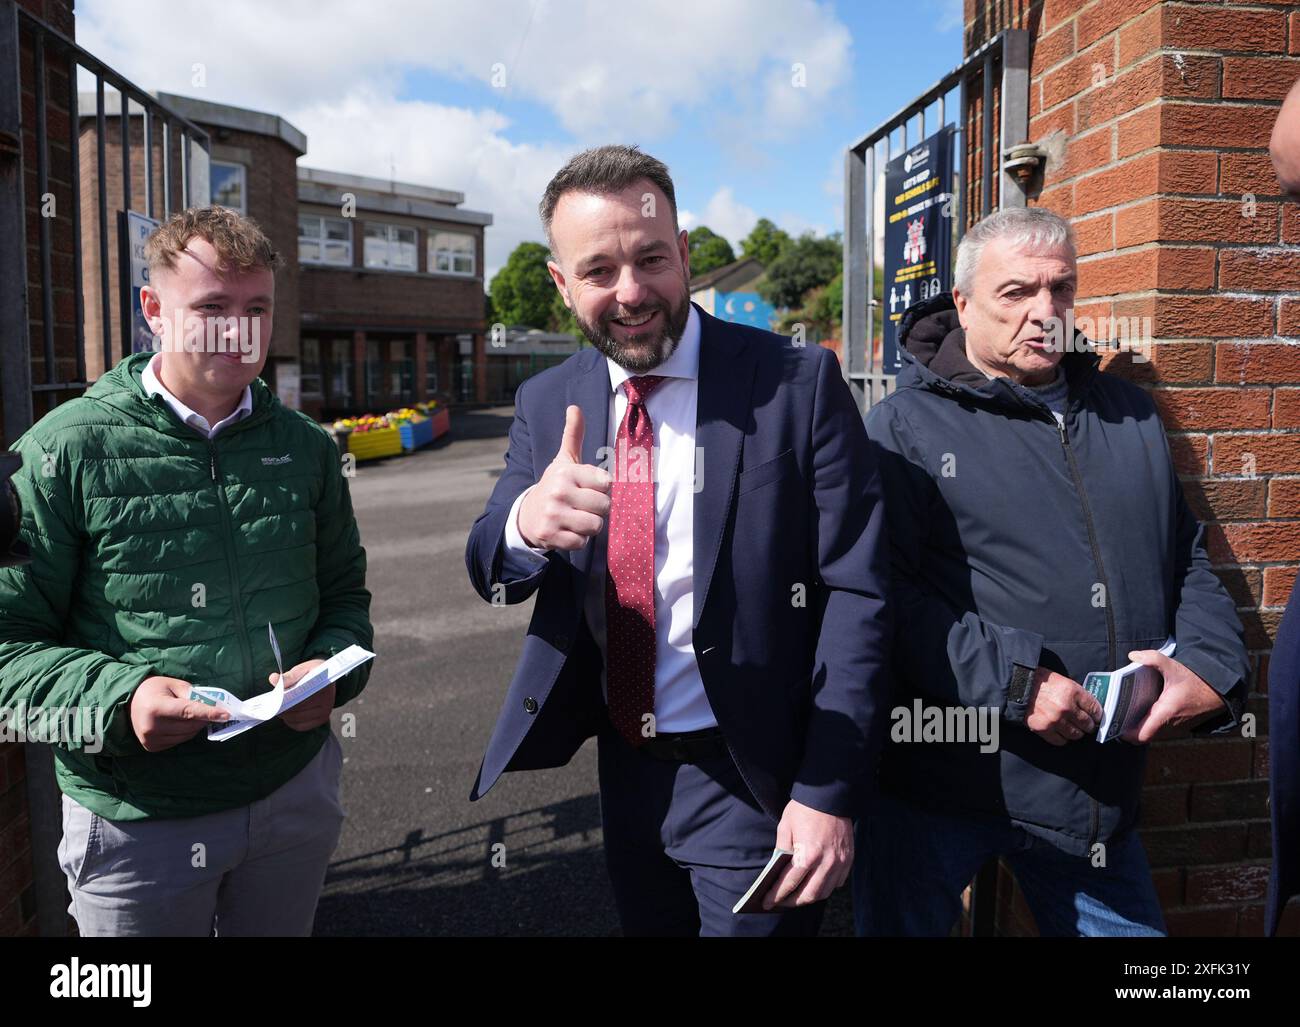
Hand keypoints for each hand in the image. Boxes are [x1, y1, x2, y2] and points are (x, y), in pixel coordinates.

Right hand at [128, 675, 230, 751]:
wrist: (128, 702)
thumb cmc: (153, 689)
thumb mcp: (173, 685)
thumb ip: (192, 695)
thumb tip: (213, 706)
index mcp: (156, 708)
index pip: (188, 712)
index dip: (209, 713)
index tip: (226, 714)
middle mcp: (152, 727)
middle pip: (190, 725)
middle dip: (204, 717)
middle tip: (210, 709)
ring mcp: (151, 739)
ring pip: (187, 735)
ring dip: (195, 726)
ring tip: (190, 714)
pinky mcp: (152, 747)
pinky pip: (179, 741)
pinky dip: (185, 732)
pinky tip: (178, 723)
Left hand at [270, 659, 332, 730]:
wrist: (328, 677)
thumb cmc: (314, 672)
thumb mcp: (303, 669)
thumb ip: (289, 675)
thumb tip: (273, 678)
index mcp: (324, 687)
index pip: (300, 697)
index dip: (285, 699)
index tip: (274, 699)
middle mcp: (327, 702)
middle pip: (297, 710)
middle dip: (283, 708)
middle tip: (272, 705)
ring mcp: (325, 713)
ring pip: (297, 719)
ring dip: (285, 715)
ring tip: (278, 708)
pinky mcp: (321, 720)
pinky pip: (301, 726)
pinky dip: (291, 722)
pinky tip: (287, 715)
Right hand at [517, 405, 611, 550]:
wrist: (526, 516)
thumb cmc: (554, 486)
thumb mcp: (563, 460)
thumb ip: (573, 435)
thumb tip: (574, 407)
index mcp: (566, 472)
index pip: (606, 483)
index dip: (601, 488)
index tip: (587, 488)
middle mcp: (559, 492)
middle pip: (604, 506)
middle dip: (598, 509)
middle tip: (582, 506)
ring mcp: (554, 515)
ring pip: (595, 525)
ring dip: (590, 526)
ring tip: (576, 518)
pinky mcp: (551, 536)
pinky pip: (582, 542)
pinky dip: (578, 540)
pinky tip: (567, 531)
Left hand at [763, 799, 852, 908]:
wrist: (830, 795)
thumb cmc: (804, 809)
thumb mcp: (785, 827)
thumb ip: (781, 851)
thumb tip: (776, 872)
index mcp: (807, 854)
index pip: (789, 884)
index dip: (776, 895)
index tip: (767, 903)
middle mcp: (826, 863)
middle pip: (808, 895)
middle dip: (791, 902)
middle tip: (780, 902)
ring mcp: (839, 863)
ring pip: (823, 893)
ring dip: (808, 898)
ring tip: (796, 897)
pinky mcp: (848, 860)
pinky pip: (836, 883)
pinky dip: (824, 888)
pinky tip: (814, 885)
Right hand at [1026, 667, 1102, 744]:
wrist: (1018, 686)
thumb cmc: (1041, 682)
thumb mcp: (1064, 682)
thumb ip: (1078, 695)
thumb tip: (1091, 709)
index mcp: (1072, 692)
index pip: (1095, 709)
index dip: (1098, 715)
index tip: (1097, 717)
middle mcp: (1065, 707)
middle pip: (1088, 724)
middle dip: (1089, 725)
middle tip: (1087, 724)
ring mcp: (1055, 720)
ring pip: (1076, 735)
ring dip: (1076, 732)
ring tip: (1073, 728)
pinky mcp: (1044, 729)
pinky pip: (1061, 741)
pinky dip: (1063, 738)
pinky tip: (1061, 732)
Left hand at [1121, 650, 1225, 743]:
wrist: (1218, 691)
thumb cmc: (1195, 680)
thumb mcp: (1173, 666)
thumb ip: (1153, 658)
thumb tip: (1133, 655)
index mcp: (1166, 712)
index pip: (1142, 734)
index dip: (1126, 733)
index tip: (1115, 723)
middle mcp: (1170, 724)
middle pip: (1142, 735)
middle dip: (1127, 728)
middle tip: (1115, 714)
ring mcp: (1175, 728)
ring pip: (1151, 732)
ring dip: (1138, 725)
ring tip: (1124, 711)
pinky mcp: (1178, 726)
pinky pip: (1159, 729)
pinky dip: (1149, 723)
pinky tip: (1140, 709)